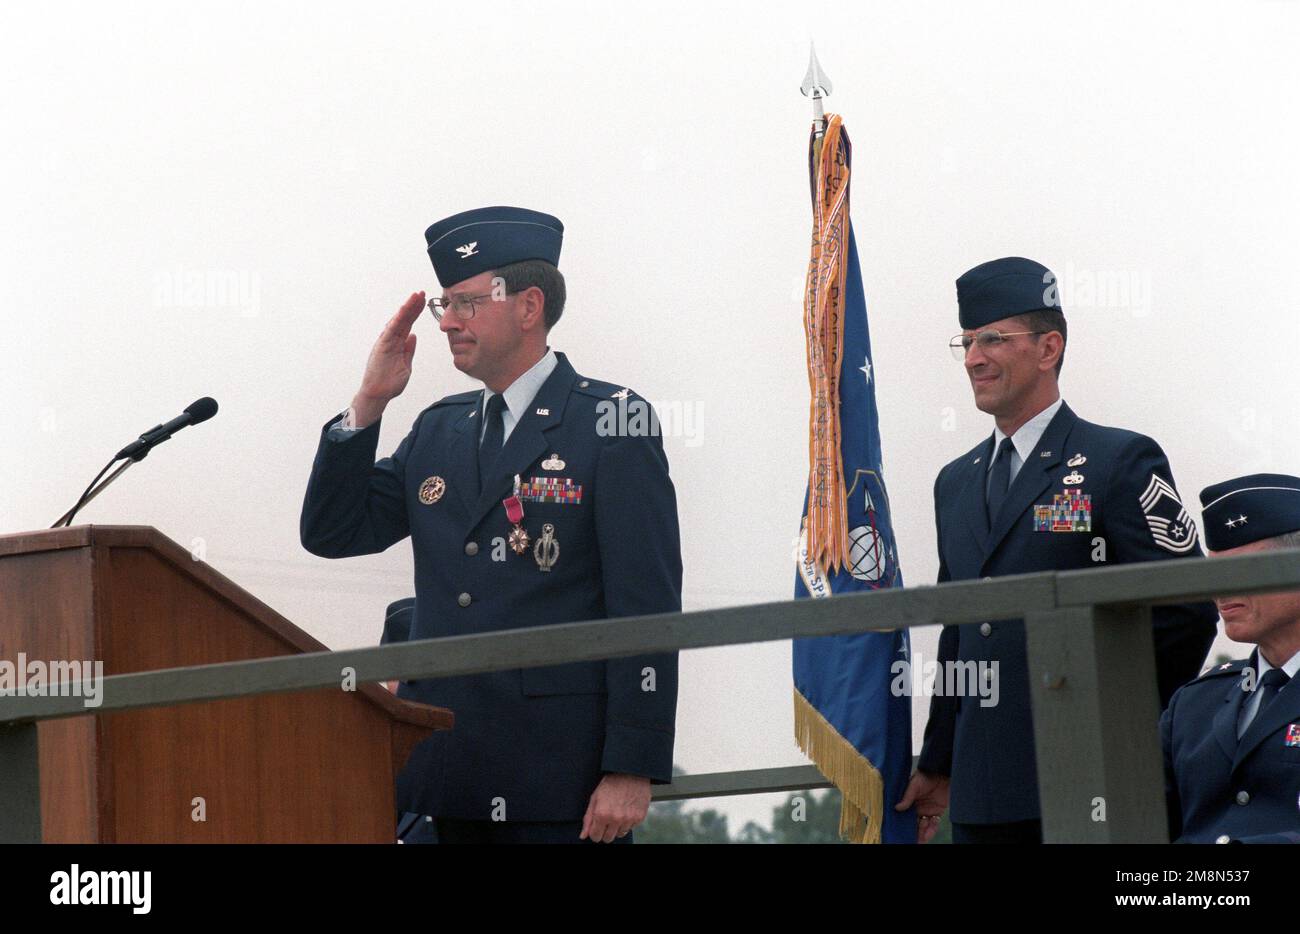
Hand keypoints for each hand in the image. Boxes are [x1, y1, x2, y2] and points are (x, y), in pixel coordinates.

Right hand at [351, 292, 424, 427]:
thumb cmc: (389, 382)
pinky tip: (404, 311)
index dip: (415, 312)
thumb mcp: (406, 364)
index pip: (408, 324)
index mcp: (397, 343)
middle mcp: (391, 340)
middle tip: (421, 293)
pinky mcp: (382, 347)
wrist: (379, 394)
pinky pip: (390, 331)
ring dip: (406, 309)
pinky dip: (397, 320)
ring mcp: (386, 342)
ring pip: (397, 322)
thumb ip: (409, 350)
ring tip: (415, 297)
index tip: (423, 301)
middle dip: (412, 306)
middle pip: (403, 319)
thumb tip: (413, 336)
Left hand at [580, 773, 650, 842]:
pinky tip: (626, 810)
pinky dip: (627, 822)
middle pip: (608, 839)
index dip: (595, 832)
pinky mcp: (639, 817)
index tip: (597, 827)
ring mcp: (629, 819)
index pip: (595, 837)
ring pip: (620, 834)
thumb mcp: (595, 798)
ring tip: (617, 813)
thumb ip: (588, 818)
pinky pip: (631, 828)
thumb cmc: (611, 783)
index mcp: (602, 814)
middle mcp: (616, 819)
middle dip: (605, 831)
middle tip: (607, 819)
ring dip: (617, 827)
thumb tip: (583, 835)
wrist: (630, 773)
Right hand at [895, 770, 949, 843]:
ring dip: (924, 832)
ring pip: (923, 827)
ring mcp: (926, 811)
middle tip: (914, 840)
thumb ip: (907, 796)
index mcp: (908, 802)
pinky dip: (933, 828)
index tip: (902, 832)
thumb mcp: (914, 784)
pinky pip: (934, 824)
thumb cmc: (926, 775)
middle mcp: (916, 808)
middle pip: (913, 824)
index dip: (903, 825)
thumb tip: (897, 808)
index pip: (904, 816)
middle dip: (914, 833)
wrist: (943, 773)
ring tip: (925, 835)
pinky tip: (933, 823)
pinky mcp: (937, 812)